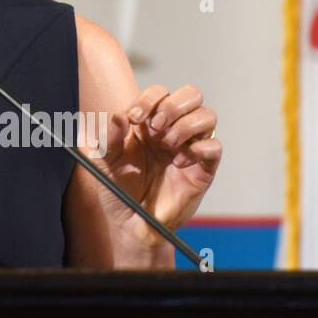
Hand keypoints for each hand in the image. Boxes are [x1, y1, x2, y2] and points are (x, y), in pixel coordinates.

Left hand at [88, 84, 221, 250]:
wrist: (130, 224)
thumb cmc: (116, 189)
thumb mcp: (102, 162)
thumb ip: (106, 138)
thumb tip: (118, 116)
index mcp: (147, 123)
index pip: (159, 93)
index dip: (149, 99)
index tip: (135, 117)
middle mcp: (171, 131)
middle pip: (191, 94)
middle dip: (174, 104)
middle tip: (156, 126)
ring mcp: (189, 148)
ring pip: (207, 115)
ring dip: (186, 125)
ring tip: (168, 145)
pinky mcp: (203, 170)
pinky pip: (215, 147)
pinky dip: (200, 148)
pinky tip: (180, 163)